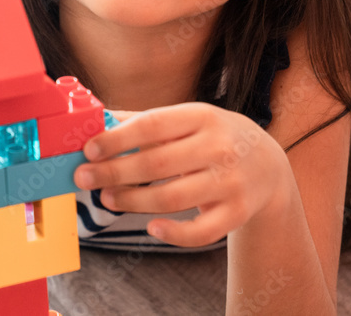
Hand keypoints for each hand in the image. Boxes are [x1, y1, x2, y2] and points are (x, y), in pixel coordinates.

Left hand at [73, 102, 292, 246]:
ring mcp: (231, 182)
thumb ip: (142, 122)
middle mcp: (219, 147)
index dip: (118, 139)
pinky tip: (151, 227)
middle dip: (114, 172)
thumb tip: (94, 122)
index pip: (153, 125)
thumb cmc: (210, 138)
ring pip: (173, 198)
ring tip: (108, 199)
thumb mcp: (185, 119)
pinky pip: (201, 231)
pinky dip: (174, 234)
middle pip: (157, 164)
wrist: (267, 164)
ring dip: (134, 201)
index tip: (88, 150)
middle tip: (84, 178)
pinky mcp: (237, 213)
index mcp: (201, 117)